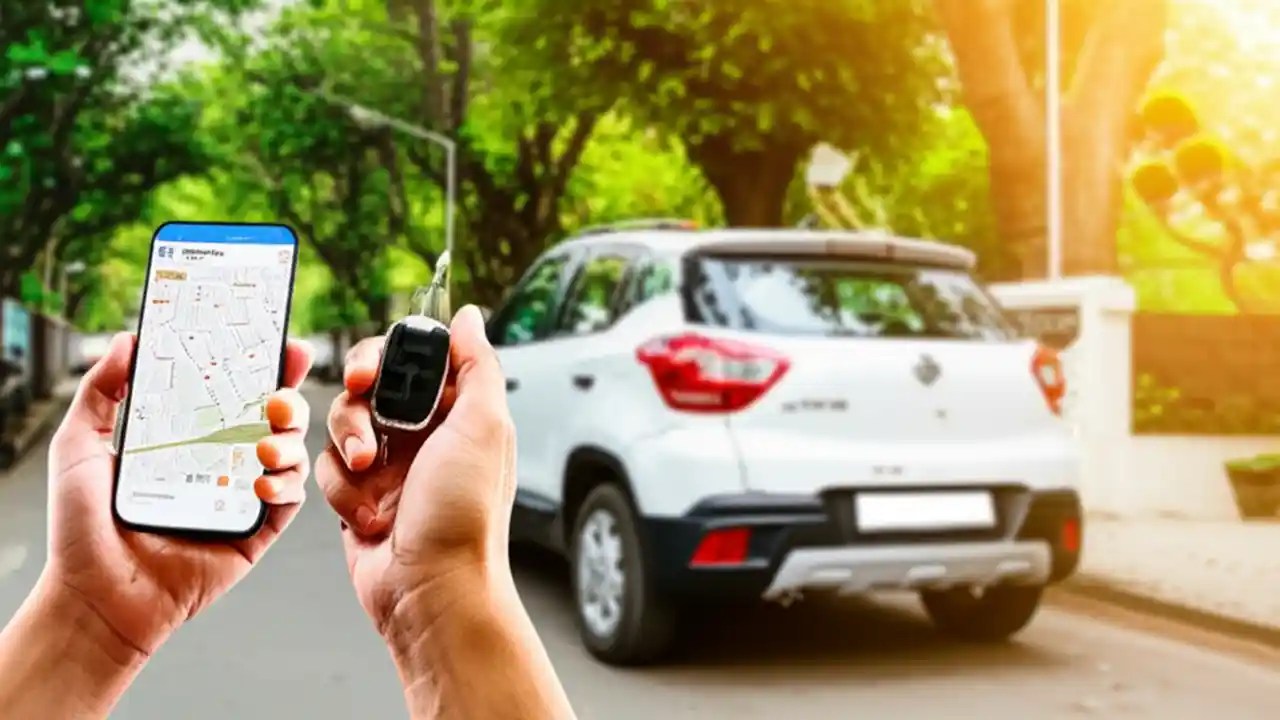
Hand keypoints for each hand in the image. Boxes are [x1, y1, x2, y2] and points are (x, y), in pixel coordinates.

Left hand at [42, 333, 313, 656]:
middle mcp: (221, 462)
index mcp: (189, 437)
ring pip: (292, 454)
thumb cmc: (82, 530)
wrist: (95, 596)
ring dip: (290, 441)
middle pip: (276, 417)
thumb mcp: (79, 446)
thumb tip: (127, 340)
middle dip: (289, 398)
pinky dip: (288, 486)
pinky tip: (263, 483)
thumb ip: (101, 390)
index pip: (235, 392)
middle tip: (276, 395)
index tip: (282, 343)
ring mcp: (241, 497)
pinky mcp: (255, 534)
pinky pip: (290, 502)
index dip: (264, 365)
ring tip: (265, 446)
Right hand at [316, 305, 515, 637]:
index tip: (373, 370)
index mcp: (457, 414)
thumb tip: (471, 317)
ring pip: (341, 425)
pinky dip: (342, 491)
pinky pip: (328, 470)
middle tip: (363, 417)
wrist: (429, 590)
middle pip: (368, 387)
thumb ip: (476, 365)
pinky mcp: (358, 498)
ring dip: (349, 450)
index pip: (412, 359)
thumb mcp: (484, 426)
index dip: (386, 356)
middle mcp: (423, 437)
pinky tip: (368, 516)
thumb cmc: (462, 517)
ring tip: (372, 478)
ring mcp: (389, 468)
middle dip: (359, 404)